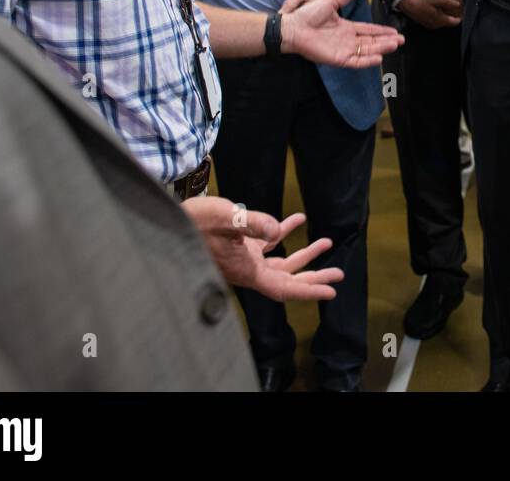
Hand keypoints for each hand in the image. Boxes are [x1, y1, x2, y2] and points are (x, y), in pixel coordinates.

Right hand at [182, 196, 343, 301]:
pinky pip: (269, 242)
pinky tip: (299, 220)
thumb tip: (278, 229)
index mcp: (246, 271)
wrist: (170, 219)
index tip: (331, 292)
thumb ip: (251, 222)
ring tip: (328, 242)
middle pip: (288, 280)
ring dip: (305, 255)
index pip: (283, 288)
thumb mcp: (224, 218)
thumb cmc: (195, 221)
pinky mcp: (241, 245)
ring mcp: (245, 259)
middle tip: (339, 274)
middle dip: (314, 277)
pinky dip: (285, 232)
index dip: (308, 291)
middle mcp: (248, 270)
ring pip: (281, 263)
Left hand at [282, 0, 403, 66]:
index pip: (368, 30)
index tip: (395, 32)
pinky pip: (356, 61)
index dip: (382, 31)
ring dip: (381, 48)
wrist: (294, 28)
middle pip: (371, 42)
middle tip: (401, 40)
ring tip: (395, 45)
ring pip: (367, 51)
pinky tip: (379, 58)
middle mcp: (347, 40)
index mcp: (346, 28)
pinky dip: (367, 61)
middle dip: (386, 41)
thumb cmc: (308, 15)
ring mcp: (343, 50)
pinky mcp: (338, 59)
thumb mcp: (330, 2)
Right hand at [396, 0, 461, 29]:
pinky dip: (440, 17)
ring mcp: (430, 25)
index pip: (455, 22)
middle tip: (459, 9)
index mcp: (440, 20)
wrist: (407, 3)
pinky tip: (439, 10)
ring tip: (450, 9)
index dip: (460, 17)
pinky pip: (436, 22)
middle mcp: (435, 25)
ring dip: (446, 17)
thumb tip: (458, 4)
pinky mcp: (425, 23)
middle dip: (454, 17)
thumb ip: (448, 2)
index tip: (464, 12)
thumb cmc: (421, 0)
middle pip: (449, 23)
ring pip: (442, 22)